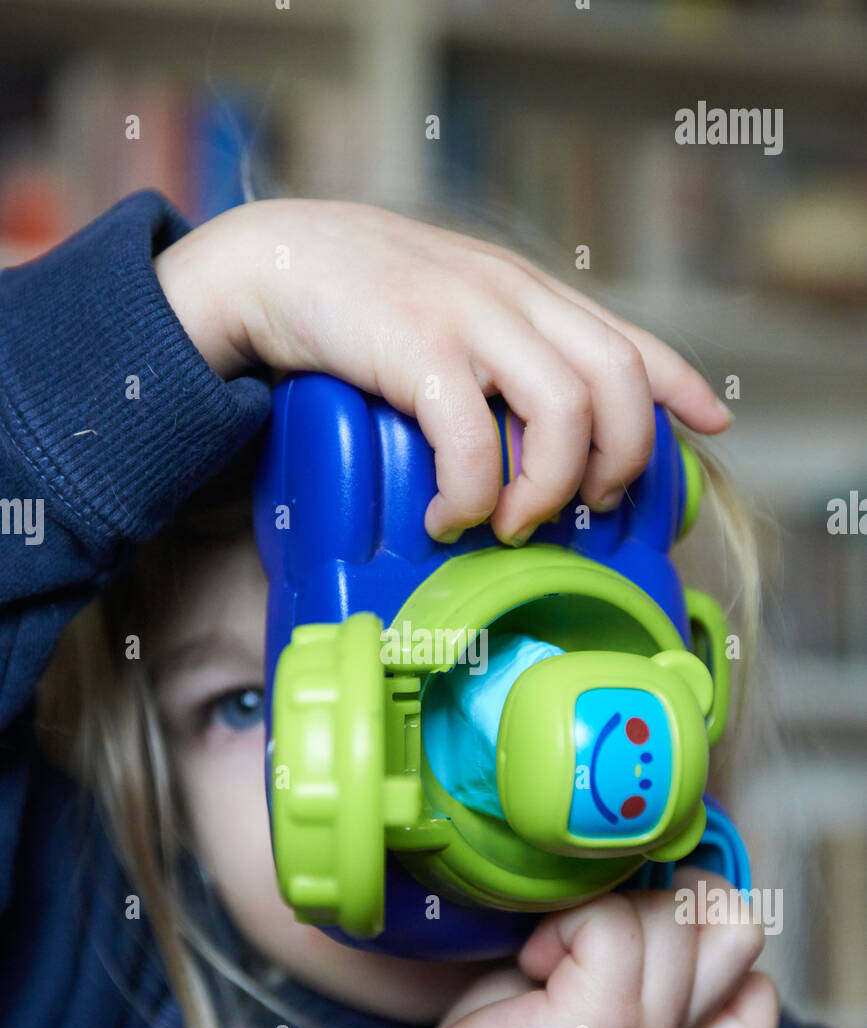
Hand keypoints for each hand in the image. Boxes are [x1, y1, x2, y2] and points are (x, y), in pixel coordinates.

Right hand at [154, 198, 730, 543]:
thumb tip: (545, 423)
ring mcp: (470, 319)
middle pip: (619, 382)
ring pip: (565, 412)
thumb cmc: (363, 304)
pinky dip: (471, 495)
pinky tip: (446, 517)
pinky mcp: (417, 347)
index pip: (630, 338)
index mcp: (530, 296)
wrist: (276, 261)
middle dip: (621, 462)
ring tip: (508, 524)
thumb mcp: (453, 313)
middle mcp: (515, 300)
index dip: (682, 384)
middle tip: (584, 511)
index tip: (713, 424)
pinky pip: (474, 438)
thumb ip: (503, 352)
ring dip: (548, 489)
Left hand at [411, 869, 779, 1027]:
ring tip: (551, 952)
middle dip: (663, 895)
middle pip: (737, 921)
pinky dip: (566, 922)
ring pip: (678, 912)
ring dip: (607, 905)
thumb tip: (659, 849)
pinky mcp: (605, 1023)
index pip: (755, 967)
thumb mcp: (588, 962)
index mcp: (684, 1026)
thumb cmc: (497, 1016)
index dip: (704, 920)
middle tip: (589, 932)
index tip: (625, 925)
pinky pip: (614, 925)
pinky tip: (531, 959)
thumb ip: (640, 929)